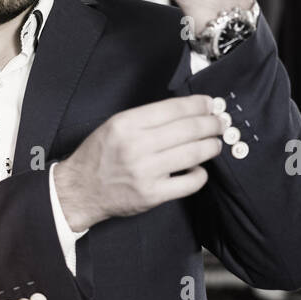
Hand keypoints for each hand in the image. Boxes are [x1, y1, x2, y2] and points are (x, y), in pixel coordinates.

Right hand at [54, 95, 225, 229]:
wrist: (80, 190)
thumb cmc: (99, 156)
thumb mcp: (115, 125)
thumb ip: (147, 118)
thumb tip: (186, 111)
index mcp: (126, 124)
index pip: (173, 109)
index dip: (198, 105)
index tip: (210, 104)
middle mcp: (136, 146)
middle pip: (188, 130)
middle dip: (211, 124)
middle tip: (220, 123)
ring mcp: (145, 172)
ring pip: (193, 154)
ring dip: (211, 146)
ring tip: (216, 143)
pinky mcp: (153, 195)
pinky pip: (189, 182)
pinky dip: (200, 174)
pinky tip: (199, 169)